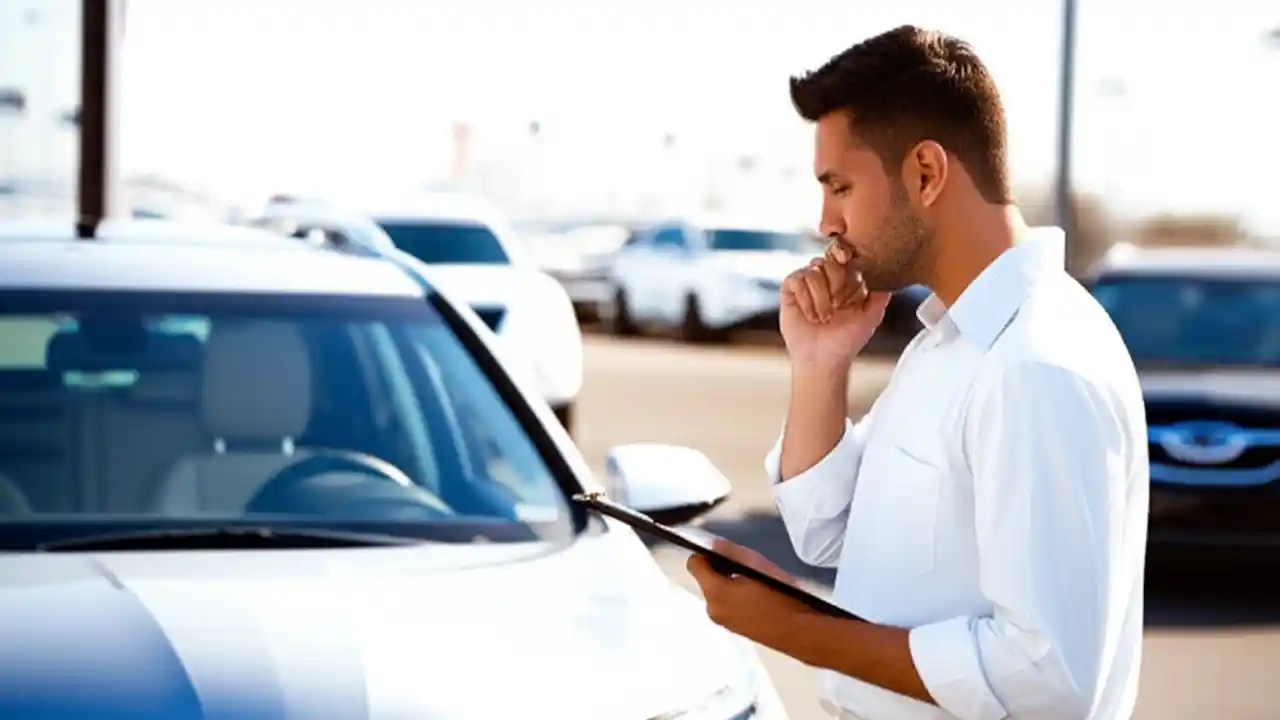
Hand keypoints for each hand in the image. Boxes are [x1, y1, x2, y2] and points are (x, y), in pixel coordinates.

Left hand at [686, 539, 812, 648]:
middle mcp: (712, 609)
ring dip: (729, 585)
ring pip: (717, 594)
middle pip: (706, 580)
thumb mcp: (758, 566)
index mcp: (715, 592)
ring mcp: (722, 622)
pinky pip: (727, 606)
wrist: (800, 632)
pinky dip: (735, 599)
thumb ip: (732, 552)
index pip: (694, 565)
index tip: (724, 554)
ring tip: (755, 584)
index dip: (705, 555)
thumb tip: (714, 546)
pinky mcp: (734, 630)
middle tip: (746, 569)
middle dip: (720, 571)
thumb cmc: (781, 595)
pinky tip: (758, 599)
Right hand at [780, 244, 890, 370]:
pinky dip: (805, 299)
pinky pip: (795, 280)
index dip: (843, 255)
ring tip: (823, 318)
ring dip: (820, 297)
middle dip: (835, 282)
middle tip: (837, 306)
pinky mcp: (789, 292)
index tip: (847, 260)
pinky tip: (810, 316)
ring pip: (811, 271)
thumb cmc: (846, 341)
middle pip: (827, 260)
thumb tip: (891, 276)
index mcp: (843, 281)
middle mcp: (824, 279)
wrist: (823, 360)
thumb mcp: (871, 317)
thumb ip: (881, 296)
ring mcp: (805, 285)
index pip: (843, 256)